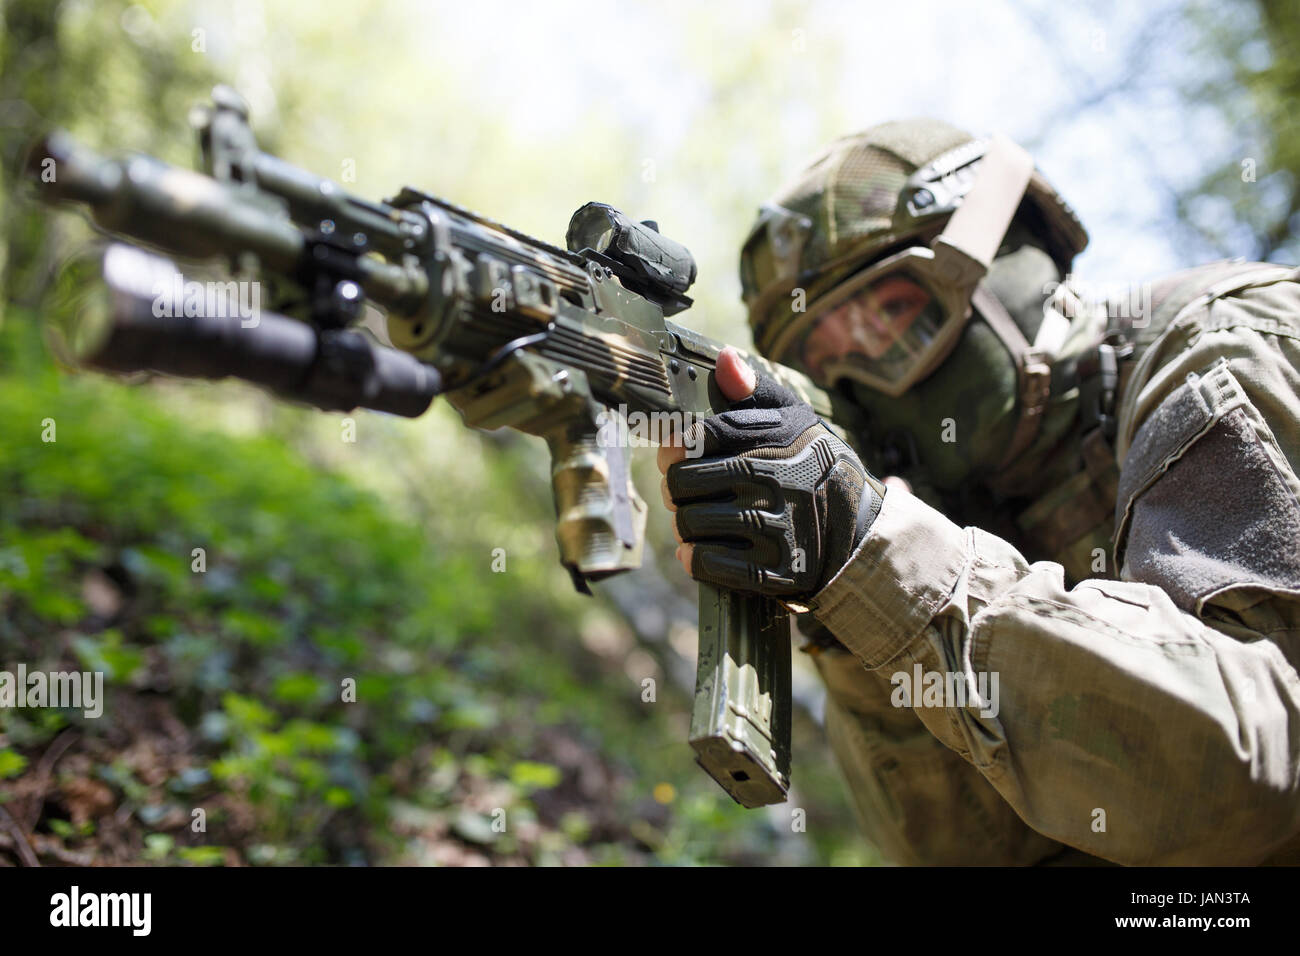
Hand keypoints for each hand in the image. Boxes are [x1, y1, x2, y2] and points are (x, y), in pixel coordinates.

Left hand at [656, 346, 883, 598]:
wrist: (860, 528)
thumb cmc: (814, 466)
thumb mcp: (794, 419)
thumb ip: (753, 390)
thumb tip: (724, 360)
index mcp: (771, 441)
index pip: (694, 438)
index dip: (673, 446)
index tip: (674, 453)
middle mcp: (771, 481)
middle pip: (682, 483)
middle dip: (675, 486)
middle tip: (682, 490)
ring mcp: (774, 528)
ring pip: (690, 524)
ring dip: (683, 524)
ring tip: (693, 518)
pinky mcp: (774, 569)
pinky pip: (708, 564)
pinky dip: (693, 558)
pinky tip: (695, 550)